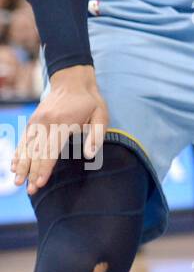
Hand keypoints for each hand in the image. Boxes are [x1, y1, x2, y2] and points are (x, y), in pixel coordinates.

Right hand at [11, 65, 107, 195]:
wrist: (71, 81)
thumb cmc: (90, 102)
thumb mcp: (101, 115)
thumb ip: (96, 136)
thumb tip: (90, 155)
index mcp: (63, 123)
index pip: (51, 151)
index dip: (45, 169)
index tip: (40, 183)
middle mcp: (46, 123)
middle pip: (37, 152)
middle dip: (32, 173)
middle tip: (31, 190)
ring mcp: (36, 122)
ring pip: (27, 148)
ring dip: (22, 166)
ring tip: (18, 182)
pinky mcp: (33, 122)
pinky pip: (23, 140)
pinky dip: (18, 153)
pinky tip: (14, 166)